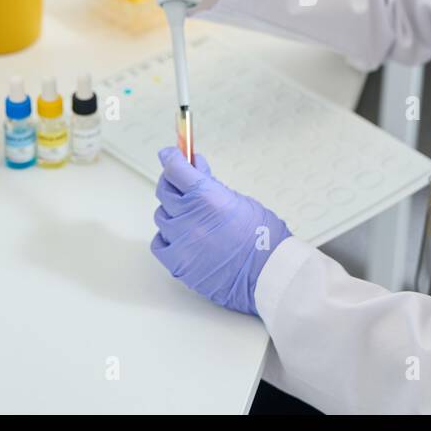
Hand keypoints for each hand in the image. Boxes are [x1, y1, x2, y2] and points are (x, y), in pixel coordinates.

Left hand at [150, 147, 291, 315]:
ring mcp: (181, 243)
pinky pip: (160, 243)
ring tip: (190, 215)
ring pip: (162, 217)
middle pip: (165, 191)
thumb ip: (213, 187)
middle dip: (172, 182)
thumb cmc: (265, 241)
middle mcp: (189, 219)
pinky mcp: (179, 264)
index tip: (170, 154)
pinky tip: (180, 235)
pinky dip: (167, 236)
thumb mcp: (241, 202)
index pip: (176, 169)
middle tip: (181, 181)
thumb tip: (196, 170)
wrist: (270, 276)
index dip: (171, 158)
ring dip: (172, 211)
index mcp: (207, 198)